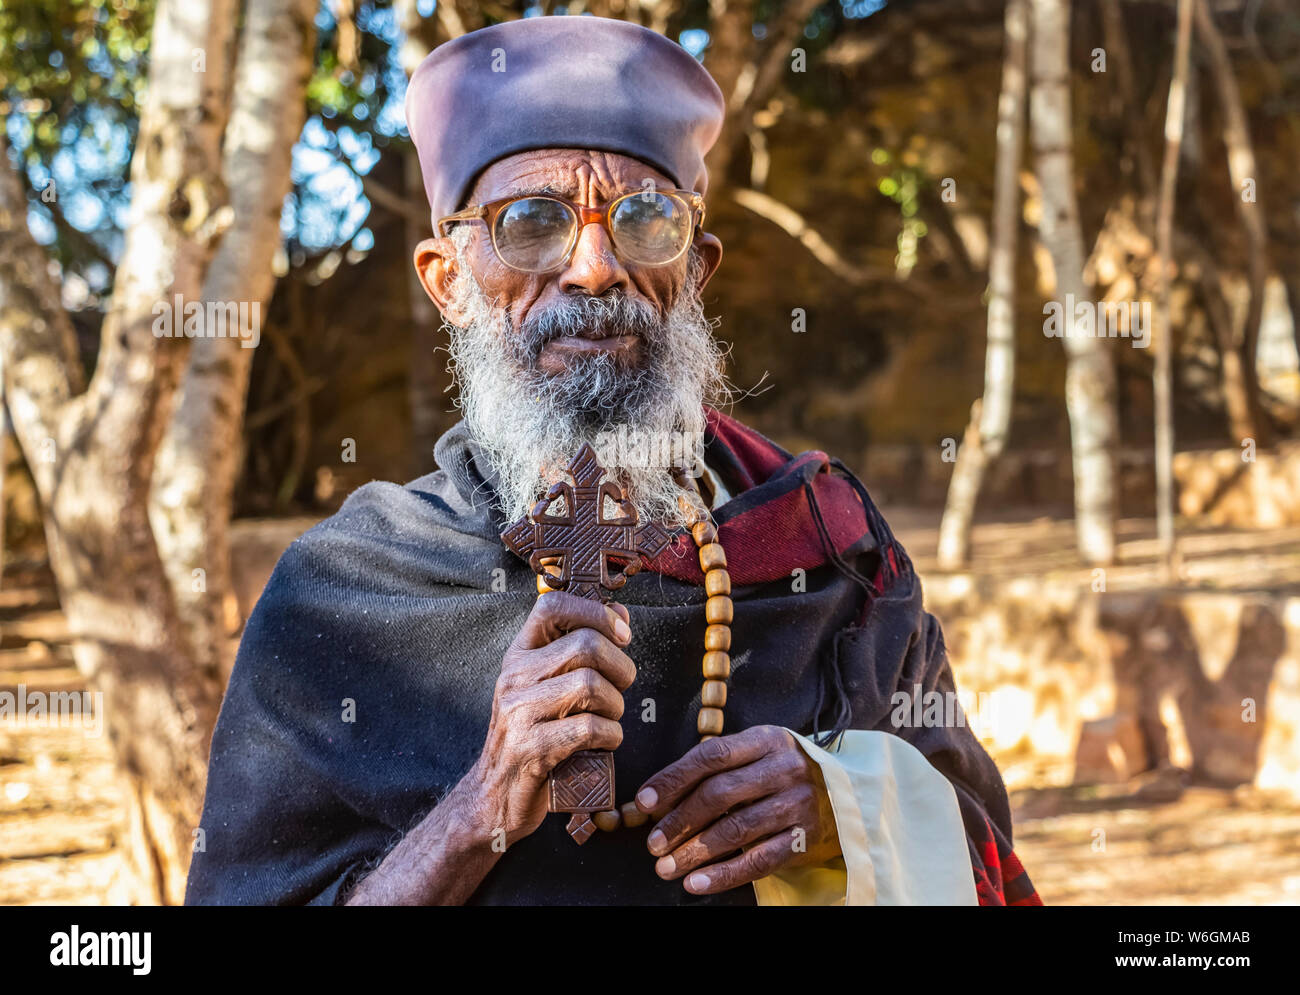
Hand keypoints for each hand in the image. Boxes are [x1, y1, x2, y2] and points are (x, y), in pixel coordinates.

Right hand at [464, 590, 635, 844]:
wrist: (492, 798)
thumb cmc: (532, 736)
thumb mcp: (548, 686)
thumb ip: (581, 650)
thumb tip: (621, 615)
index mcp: (519, 655)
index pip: (552, 605)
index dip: (595, 612)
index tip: (621, 635)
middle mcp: (513, 677)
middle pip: (585, 645)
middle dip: (620, 668)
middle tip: (621, 689)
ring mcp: (519, 713)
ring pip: (590, 685)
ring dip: (615, 706)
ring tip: (609, 720)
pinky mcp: (530, 749)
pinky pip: (589, 728)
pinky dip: (610, 736)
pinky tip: (603, 743)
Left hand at [635, 725, 839, 894]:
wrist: (846, 793)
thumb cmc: (783, 772)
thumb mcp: (756, 753)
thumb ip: (714, 769)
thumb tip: (654, 801)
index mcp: (765, 740)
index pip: (711, 756)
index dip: (673, 779)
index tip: (644, 802)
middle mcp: (783, 768)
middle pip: (720, 793)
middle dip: (679, 821)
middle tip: (653, 843)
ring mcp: (796, 803)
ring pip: (736, 829)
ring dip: (694, 852)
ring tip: (666, 867)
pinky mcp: (805, 839)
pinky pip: (759, 860)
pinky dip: (724, 875)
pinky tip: (697, 883)